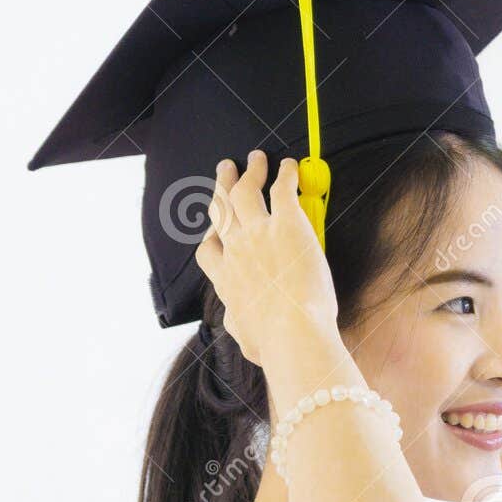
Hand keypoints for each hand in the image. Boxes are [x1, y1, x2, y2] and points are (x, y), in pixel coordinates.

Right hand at [195, 150, 338, 366]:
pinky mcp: (287, 225)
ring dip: (250, 171)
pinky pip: (282, 189)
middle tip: (225, 169)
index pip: (209, 249)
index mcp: (225, 280)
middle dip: (222, 186)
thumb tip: (236, 325)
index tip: (216, 227)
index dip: (212, 233)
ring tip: (256, 157)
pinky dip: (285, 174)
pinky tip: (290, 165)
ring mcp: (258, 234)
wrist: (291, 332)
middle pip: (221, 209)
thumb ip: (238, 325)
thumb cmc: (272, 343)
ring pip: (245, 191)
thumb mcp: (245, 338)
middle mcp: (235, 251)